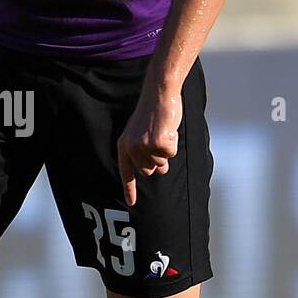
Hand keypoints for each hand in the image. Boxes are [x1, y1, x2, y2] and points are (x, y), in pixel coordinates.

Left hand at [117, 85, 182, 207]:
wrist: (159, 94)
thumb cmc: (154, 112)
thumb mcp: (145, 133)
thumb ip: (147, 153)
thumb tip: (160, 170)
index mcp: (124, 145)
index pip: (126, 172)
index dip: (129, 189)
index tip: (131, 204)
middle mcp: (131, 148)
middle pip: (149, 170)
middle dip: (158, 160)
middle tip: (160, 140)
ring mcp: (143, 146)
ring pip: (161, 163)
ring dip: (166, 150)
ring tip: (162, 131)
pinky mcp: (156, 143)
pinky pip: (171, 154)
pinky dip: (173, 143)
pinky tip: (168, 130)